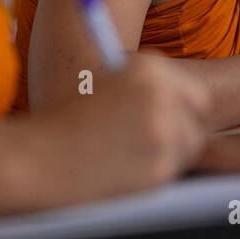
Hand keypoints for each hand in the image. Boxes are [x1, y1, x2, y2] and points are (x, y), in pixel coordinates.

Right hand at [32, 57, 211, 201]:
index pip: (192, 90)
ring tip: (133, 153)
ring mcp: (164, 132)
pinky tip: (127, 168)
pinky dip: (158, 170)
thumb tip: (180, 92)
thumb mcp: (104, 81)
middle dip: (183, 125)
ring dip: (171, 150)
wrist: (40, 158)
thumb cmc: (66, 120)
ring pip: (191, 143)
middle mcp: (162, 95)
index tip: (169, 116)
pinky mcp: (160, 166)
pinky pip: (175, 168)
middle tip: (158, 138)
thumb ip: (145, 84)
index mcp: (149, 68)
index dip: (182, 105)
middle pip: (198, 113)